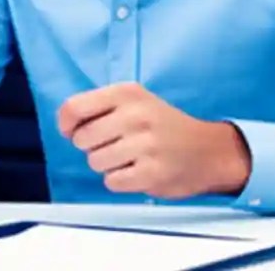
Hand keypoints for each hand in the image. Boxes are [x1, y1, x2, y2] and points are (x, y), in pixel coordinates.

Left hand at [57, 82, 251, 197]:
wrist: (209, 151)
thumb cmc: (162, 126)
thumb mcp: (135, 101)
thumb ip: (99, 107)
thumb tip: (65, 126)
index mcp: (127, 93)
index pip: (74, 108)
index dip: (66, 124)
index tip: (71, 131)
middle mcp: (136, 115)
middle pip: (81, 139)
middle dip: (91, 147)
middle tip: (115, 144)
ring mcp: (145, 145)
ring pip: (95, 161)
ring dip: (107, 165)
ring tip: (129, 157)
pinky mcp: (152, 173)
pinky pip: (112, 181)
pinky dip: (120, 180)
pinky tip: (138, 170)